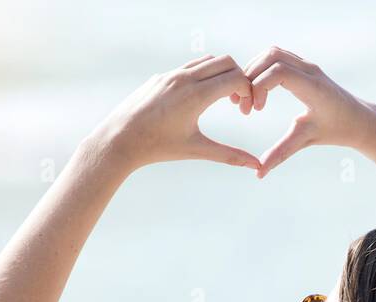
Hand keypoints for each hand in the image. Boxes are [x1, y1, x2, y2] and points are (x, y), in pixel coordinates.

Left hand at [90, 55, 261, 173]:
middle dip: (238, 77)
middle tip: (238, 101)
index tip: (246, 109)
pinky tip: (200, 96)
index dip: (248, 91)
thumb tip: (256, 166)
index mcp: (196, 96)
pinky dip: (203, 74)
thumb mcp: (196, 150)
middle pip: (226, 62)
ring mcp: (171, 74)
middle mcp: (184, 79)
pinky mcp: (161, 76)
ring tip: (222, 97)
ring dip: (220, 73)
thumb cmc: (157, 148)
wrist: (119, 140)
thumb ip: (228, 155)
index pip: (236, 78)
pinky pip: (189, 67)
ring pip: (207, 61)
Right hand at [233, 47, 375, 177]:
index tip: (256, 110)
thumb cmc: (335, 130)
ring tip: (247, 97)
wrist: (358, 118)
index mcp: (312, 87)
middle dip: (251, 77)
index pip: (278, 71)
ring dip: (254, 70)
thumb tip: (258, 174)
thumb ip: (281, 154)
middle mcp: (309, 70)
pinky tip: (257, 90)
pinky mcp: (303, 65)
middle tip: (244, 105)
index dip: (259, 87)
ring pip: (272, 53)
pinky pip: (277, 56)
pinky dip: (261, 68)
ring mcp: (307, 64)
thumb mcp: (306, 141)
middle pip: (271, 56)